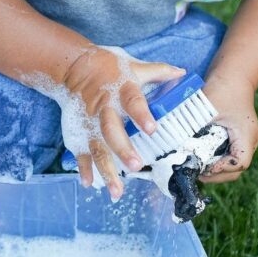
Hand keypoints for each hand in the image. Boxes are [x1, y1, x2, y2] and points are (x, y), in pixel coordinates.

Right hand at [58, 46, 185, 197]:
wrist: (75, 69)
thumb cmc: (110, 69)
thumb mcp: (134, 66)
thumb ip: (158, 72)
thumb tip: (182, 73)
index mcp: (121, 91)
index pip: (133, 102)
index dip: (141, 115)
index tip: (152, 129)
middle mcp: (104, 108)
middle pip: (111, 130)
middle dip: (123, 150)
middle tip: (137, 167)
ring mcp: (89, 122)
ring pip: (97, 147)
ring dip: (106, 169)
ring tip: (116, 190)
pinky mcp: (79, 132)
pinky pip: (81, 152)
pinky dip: (84, 168)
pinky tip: (90, 184)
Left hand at [199, 75, 257, 182]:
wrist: (233, 74)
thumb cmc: (223, 89)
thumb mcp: (206, 108)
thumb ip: (193, 127)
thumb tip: (175, 146)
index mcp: (247, 136)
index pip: (239, 163)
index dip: (220, 169)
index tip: (201, 166)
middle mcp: (249, 141)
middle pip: (235, 170)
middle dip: (215, 174)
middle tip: (193, 172)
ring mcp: (244, 140)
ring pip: (231, 165)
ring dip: (213, 168)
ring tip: (193, 166)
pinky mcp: (236, 137)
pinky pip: (226, 155)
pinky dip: (213, 159)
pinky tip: (197, 156)